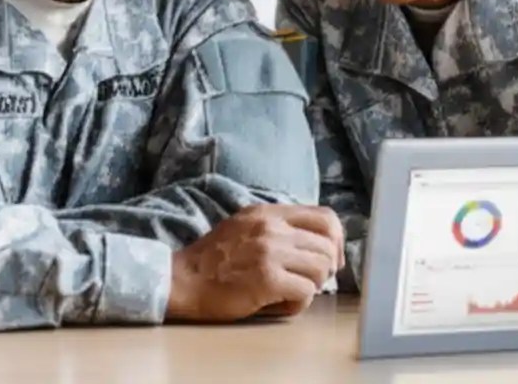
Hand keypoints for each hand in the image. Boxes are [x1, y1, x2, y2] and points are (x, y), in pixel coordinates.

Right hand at [166, 204, 344, 321]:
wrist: (182, 281)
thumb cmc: (213, 261)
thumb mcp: (245, 227)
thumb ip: (279, 229)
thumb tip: (318, 246)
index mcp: (269, 213)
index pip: (325, 217)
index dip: (336, 240)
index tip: (331, 259)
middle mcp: (272, 227)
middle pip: (327, 246)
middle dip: (326, 269)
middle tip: (310, 282)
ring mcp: (270, 252)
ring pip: (321, 269)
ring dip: (312, 286)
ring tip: (290, 292)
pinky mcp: (267, 279)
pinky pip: (306, 292)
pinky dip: (298, 303)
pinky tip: (279, 303)